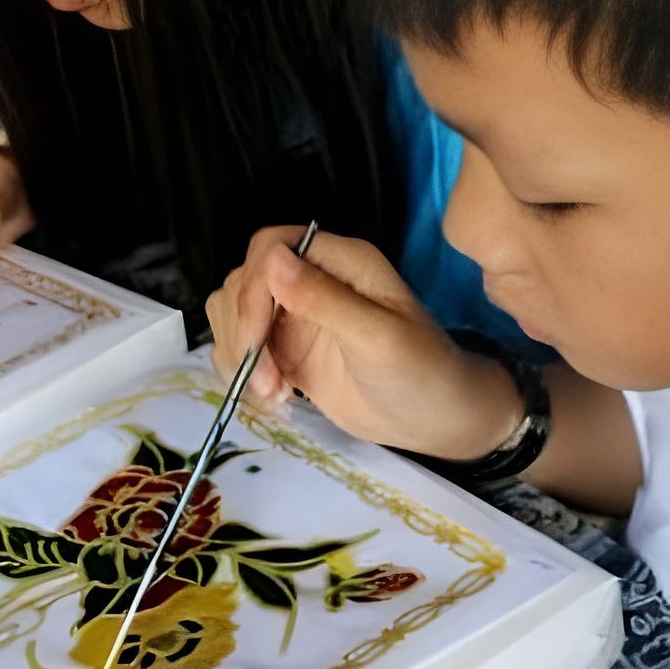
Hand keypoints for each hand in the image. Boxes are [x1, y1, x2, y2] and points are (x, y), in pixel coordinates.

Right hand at [206, 226, 521, 460]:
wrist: (436, 420)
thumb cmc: (421, 372)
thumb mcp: (378, 336)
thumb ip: (324, 299)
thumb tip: (271, 260)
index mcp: (339, 260)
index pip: (270, 247)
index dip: (253, 289)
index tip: (256, 340)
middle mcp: (312, 279)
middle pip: (243, 282)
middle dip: (244, 332)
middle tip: (268, 383)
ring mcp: (295, 315)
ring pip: (234, 314)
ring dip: (239, 355)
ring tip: (272, 394)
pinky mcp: (286, 348)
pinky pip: (241, 347)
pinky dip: (242, 373)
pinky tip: (272, 399)